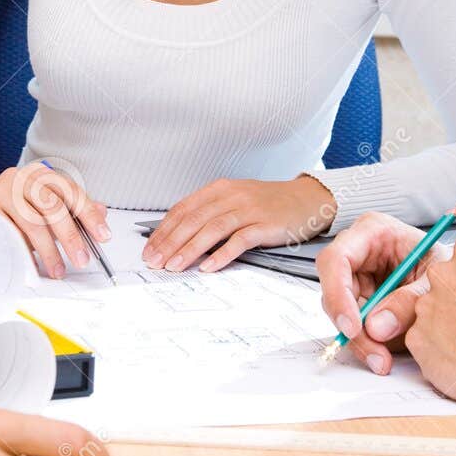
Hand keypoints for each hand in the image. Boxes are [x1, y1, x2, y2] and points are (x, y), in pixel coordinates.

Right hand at [0, 162, 109, 278]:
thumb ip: (73, 210)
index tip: (102, 236)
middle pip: (52, 206)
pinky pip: (9, 234)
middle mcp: (20, 178)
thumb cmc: (15, 210)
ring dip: (49, 251)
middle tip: (81, 259)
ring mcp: (0, 191)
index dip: (88, 215)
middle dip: (70, 237)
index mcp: (41, 175)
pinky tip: (32, 265)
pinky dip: (23, 252)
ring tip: (58, 269)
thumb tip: (102, 213)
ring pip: (31, 223)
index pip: (70, 192)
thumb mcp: (46, 208)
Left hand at [142, 175, 336, 272]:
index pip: (184, 209)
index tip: (150, 248)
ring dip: (190, 249)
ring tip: (174, 266)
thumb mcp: (235, 200)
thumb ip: (210, 213)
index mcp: (219, 189)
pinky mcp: (266, 225)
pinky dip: (221, 254)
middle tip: (155, 261)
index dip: (164, 230)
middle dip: (170, 242)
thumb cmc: (268, 204)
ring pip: (212, 229)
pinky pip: (239, 240)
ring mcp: (249, 209)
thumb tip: (178, 237)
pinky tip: (208, 266)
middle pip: (194, 219)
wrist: (306, 199)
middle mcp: (232, 196)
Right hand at [316, 212, 444, 373]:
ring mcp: (357, 278)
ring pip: (340, 313)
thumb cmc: (447, 266)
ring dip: (360, 341)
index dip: (338, 293)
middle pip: (334, 290)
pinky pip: (353, 325)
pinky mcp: (360, 301)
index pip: (337, 258)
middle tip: (375, 354)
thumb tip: (377, 327)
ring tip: (383, 360)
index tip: (354, 326)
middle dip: (352, 327)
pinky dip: (366, 344)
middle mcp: (358, 253)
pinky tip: (382, 355)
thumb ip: (409, 301)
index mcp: (373, 231)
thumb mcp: (435, 280)